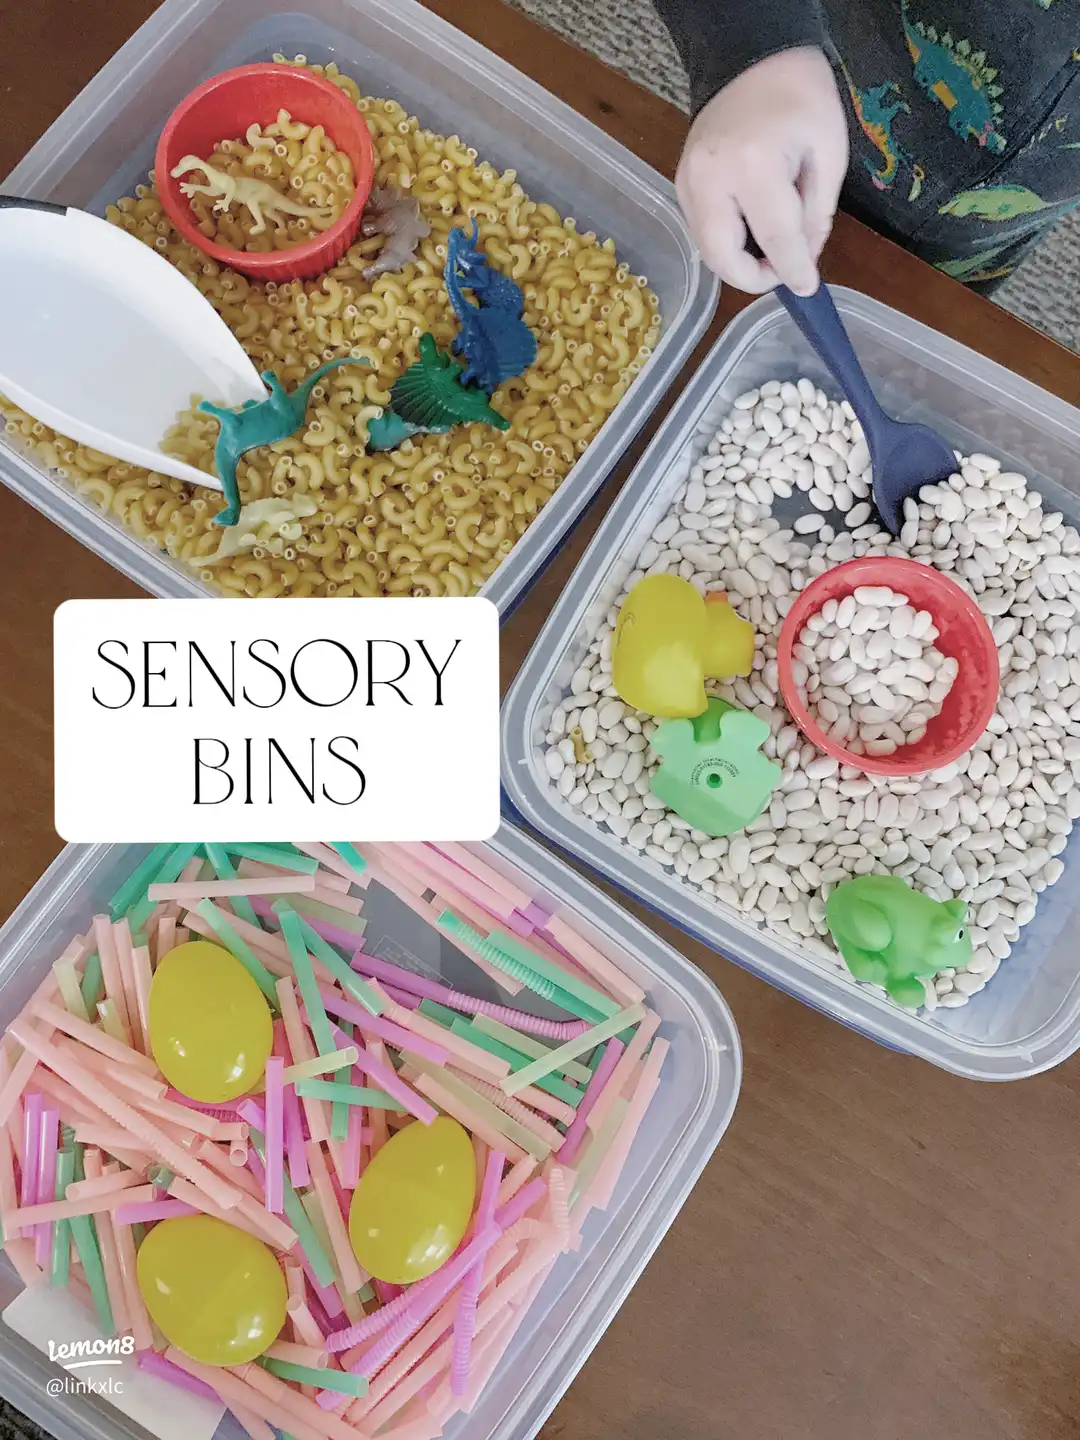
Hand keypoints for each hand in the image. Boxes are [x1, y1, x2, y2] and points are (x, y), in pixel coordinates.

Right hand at [675, 48, 848, 294]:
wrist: (751, 59)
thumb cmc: (799, 98)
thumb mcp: (828, 151)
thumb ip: (817, 212)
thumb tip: (804, 259)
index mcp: (754, 165)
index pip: (774, 237)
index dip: (792, 269)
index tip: (807, 288)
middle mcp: (710, 178)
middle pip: (723, 256)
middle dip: (753, 278)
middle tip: (781, 273)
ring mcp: (687, 182)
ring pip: (707, 249)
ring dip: (739, 262)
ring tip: (770, 250)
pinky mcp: (680, 184)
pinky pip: (701, 231)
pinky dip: (726, 243)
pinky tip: (750, 229)